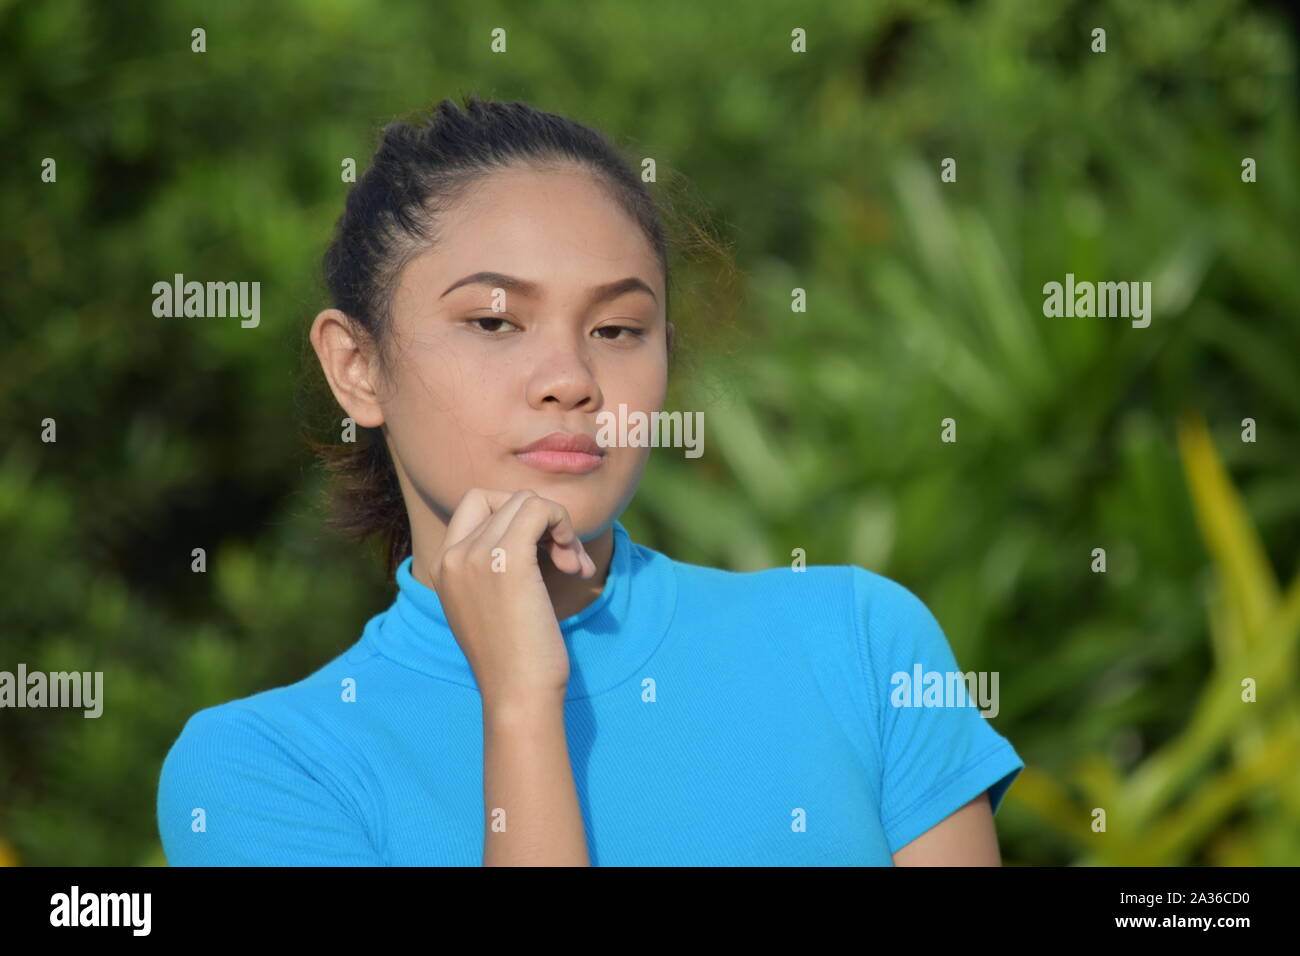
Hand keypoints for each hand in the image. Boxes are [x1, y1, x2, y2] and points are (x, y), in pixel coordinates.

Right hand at [424, 488, 595, 704]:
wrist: (518, 694)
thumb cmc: (516, 658)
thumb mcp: (494, 604)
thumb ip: (497, 564)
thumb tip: (538, 524)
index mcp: (443, 566)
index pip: (477, 503)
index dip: (516, 516)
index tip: (542, 552)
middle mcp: (453, 556)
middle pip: (506, 499)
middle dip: (543, 521)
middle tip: (565, 560)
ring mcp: (476, 555)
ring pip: (527, 501)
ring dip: (561, 527)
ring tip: (573, 566)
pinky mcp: (508, 559)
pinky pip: (541, 510)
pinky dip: (566, 526)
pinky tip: (576, 566)